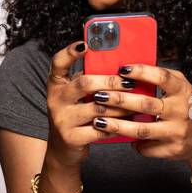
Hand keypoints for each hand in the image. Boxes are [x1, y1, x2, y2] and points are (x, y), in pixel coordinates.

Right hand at [44, 40, 138, 169]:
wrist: (63, 148)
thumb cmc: (77, 115)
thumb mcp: (78, 96)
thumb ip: (92, 81)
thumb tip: (123, 69)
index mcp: (56, 84)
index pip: (58, 62)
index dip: (70, 52)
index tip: (85, 44)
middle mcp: (55, 99)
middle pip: (84, 83)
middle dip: (111, 81)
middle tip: (130, 82)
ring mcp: (61, 119)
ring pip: (97, 108)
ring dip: (120, 106)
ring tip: (136, 103)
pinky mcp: (71, 137)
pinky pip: (99, 130)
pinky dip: (116, 126)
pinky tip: (128, 122)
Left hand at [91, 62, 191, 179]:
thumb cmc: (186, 108)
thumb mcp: (182, 88)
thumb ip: (161, 78)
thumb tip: (129, 70)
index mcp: (183, 91)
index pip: (162, 77)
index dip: (141, 72)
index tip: (121, 69)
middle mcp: (182, 111)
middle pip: (146, 104)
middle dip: (119, 100)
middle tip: (98, 96)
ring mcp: (177, 132)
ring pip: (142, 129)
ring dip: (117, 125)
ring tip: (99, 121)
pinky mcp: (172, 149)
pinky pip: (146, 147)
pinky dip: (131, 143)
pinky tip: (117, 138)